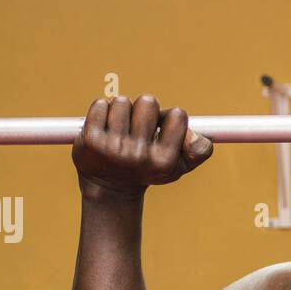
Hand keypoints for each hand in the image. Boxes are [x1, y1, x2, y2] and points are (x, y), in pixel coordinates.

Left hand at [72, 95, 212, 196]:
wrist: (108, 188)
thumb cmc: (147, 169)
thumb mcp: (179, 166)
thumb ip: (199, 150)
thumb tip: (191, 133)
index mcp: (164, 161)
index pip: (178, 115)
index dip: (168, 118)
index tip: (160, 131)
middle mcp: (139, 155)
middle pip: (148, 102)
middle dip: (143, 110)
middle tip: (136, 129)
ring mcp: (113, 148)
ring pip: (122, 101)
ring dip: (120, 111)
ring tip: (118, 130)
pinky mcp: (91, 140)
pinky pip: (100, 104)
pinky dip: (101, 111)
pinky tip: (103, 129)